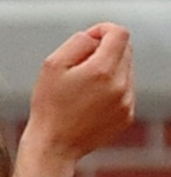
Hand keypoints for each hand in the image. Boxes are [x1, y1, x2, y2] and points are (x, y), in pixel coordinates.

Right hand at [23, 23, 134, 166]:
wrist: (53, 147)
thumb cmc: (48, 107)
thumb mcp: (52, 66)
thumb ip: (77, 42)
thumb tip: (96, 37)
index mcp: (102, 70)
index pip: (120, 34)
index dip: (103, 30)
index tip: (90, 39)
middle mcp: (120, 85)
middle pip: (125, 50)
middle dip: (104, 51)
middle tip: (79, 67)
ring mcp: (126, 101)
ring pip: (125, 71)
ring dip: (108, 72)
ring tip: (82, 89)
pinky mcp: (127, 115)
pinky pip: (125, 91)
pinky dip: (110, 90)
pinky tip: (89, 103)